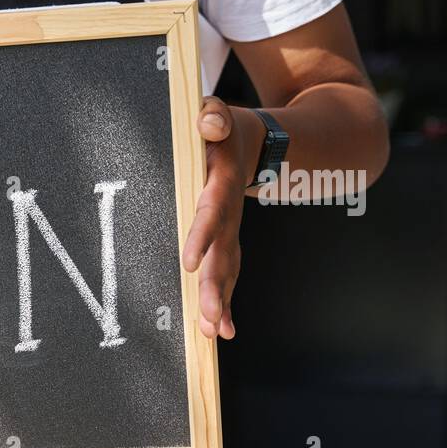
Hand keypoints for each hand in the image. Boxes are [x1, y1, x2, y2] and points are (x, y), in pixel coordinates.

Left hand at [182, 96, 262, 339]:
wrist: (257, 143)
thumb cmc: (225, 129)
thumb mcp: (220, 114)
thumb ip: (214, 116)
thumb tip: (209, 122)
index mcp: (221, 183)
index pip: (211, 211)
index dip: (201, 236)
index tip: (189, 264)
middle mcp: (229, 212)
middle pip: (222, 252)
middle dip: (215, 287)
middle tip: (208, 319)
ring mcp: (232, 229)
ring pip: (227, 269)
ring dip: (220, 301)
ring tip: (213, 333)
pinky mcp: (229, 241)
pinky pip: (227, 273)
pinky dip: (223, 302)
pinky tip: (218, 330)